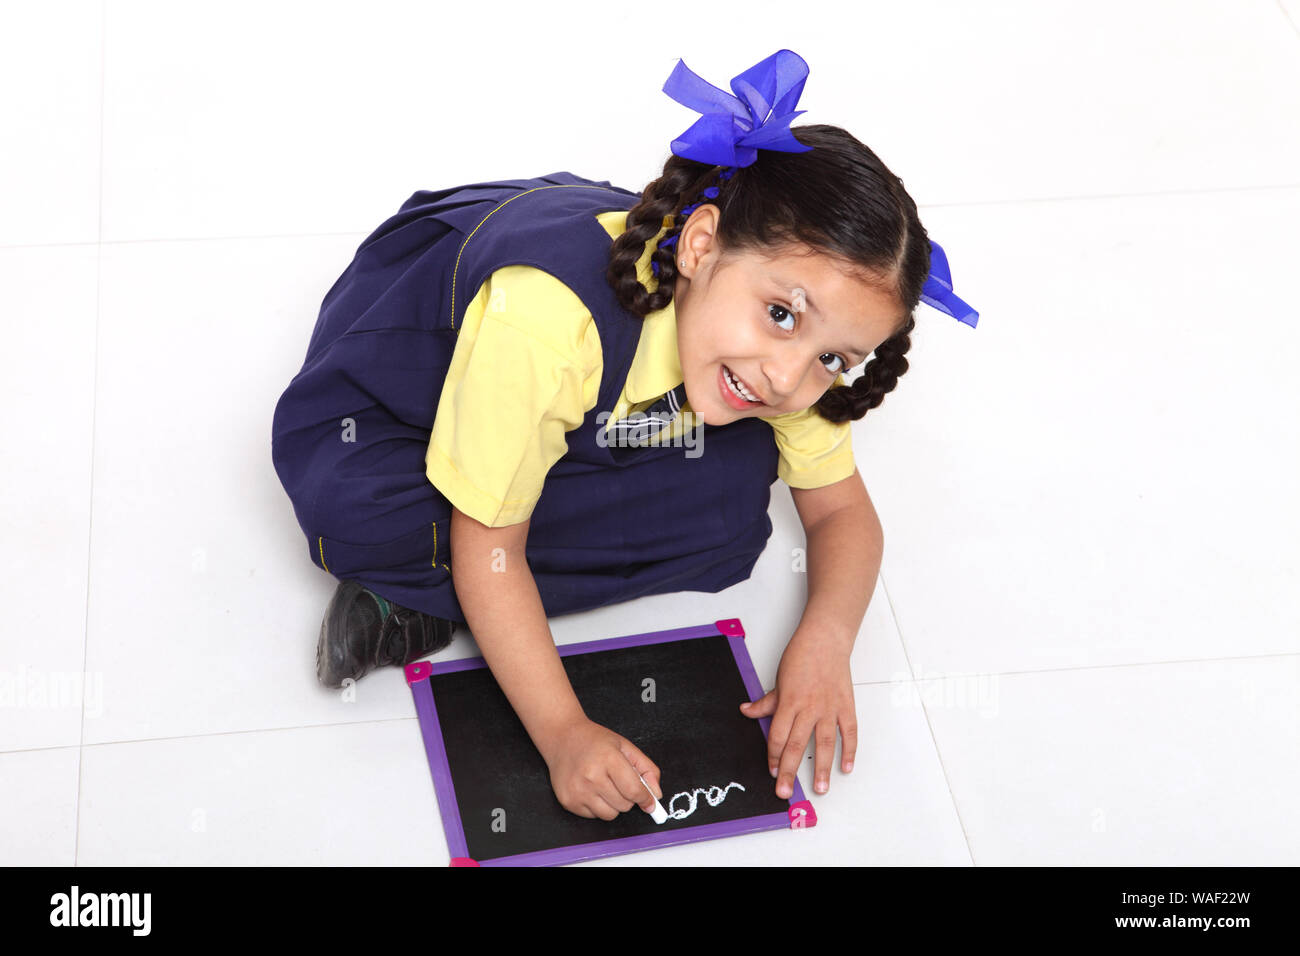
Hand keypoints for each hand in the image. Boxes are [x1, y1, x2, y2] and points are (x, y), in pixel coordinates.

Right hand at [537, 717, 662, 820]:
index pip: (634, 790)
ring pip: (610, 815)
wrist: (562, 737)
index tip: (649, 802)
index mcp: (608, 758)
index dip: (645, 799)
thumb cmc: (594, 741)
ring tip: (605, 786)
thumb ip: (646, 769)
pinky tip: (591, 789)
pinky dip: (598, 806)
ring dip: (613, 804)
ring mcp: (578, 790)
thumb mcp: (625, 746)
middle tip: (619, 782)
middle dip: (628, 797)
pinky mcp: (568, 801)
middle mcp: (591, 776)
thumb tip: (655, 795)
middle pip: (624, 805)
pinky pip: (594, 816)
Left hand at [739, 630, 856, 799]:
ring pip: (824, 744)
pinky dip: (849, 750)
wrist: (825, 640)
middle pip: (797, 745)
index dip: (774, 757)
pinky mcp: (845, 706)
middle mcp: (809, 708)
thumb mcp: (778, 680)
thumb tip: (746, 711)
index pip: (778, 736)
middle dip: (790, 771)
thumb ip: (766, 702)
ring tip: (820, 788)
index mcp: (789, 702)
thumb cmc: (801, 656)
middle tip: (786, 791)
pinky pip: (849, 732)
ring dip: (821, 768)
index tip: (772, 772)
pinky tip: (846, 767)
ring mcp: (829, 708)